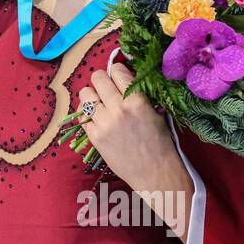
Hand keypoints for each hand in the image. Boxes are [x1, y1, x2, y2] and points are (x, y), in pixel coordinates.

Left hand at [77, 61, 193, 238]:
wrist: (155, 173)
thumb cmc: (160, 143)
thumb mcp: (155, 112)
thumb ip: (139, 95)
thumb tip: (124, 78)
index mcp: (137, 100)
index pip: (117, 71)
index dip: (117, 72)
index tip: (118, 77)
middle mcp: (118, 108)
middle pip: (97, 78)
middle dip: (101, 81)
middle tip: (106, 89)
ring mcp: (104, 122)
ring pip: (85, 95)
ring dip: (92, 96)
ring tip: (100, 104)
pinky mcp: (94, 136)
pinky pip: (82, 115)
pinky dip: (88, 115)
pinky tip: (97, 119)